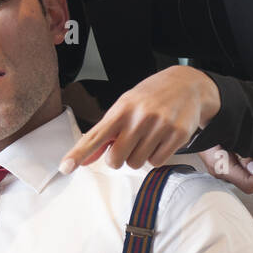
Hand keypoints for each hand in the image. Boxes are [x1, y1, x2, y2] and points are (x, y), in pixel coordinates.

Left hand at [59, 67, 219, 173]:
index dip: (78, 153)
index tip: (65, 167)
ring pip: (137, 163)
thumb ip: (105, 134)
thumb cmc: (150, 97)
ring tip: (148, 137)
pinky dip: (156, 156)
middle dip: (120, 157)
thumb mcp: (124, 108)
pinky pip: (157, 162)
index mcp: (121, 109)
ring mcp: (160, 126)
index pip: (95, 136)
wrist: (187, 84)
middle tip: (129, 142)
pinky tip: (161, 139)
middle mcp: (139, 117)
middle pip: (116, 160)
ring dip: (139, 156)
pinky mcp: (178, 135)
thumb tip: (86, 159)